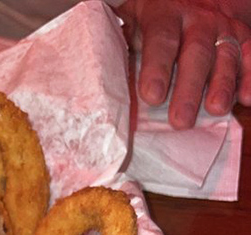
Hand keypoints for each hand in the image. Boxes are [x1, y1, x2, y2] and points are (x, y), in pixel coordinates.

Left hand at [116, 0, 250, 127]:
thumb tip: (101, 87)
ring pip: (226, 55)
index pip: (161, 38)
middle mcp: (198, 18)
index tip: (151, 96)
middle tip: (180, 120)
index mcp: (164, 13)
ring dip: (222, 84)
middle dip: (189, 87)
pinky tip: (247, 99)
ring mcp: (222, 28)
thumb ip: (119, 47)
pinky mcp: (241, 39)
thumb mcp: (130, 23)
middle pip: (196, 52)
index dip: (157, 67)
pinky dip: (250, 77)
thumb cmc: (149, 21)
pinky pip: (250, 56)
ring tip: (216, 109)